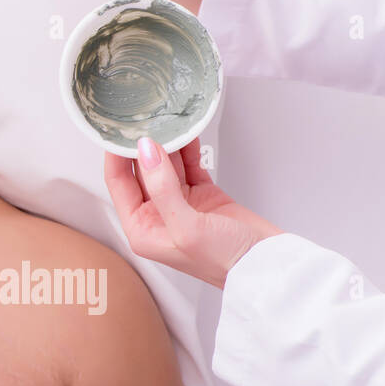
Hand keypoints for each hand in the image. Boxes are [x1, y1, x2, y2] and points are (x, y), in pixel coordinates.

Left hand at [104, 136, 284, 288]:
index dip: (116, 156)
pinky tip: (186, 134)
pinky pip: (189, 166)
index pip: (118, 184)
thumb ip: (162, 187)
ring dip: (166, 145)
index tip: (118, 131)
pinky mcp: (203, 196)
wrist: (268, 266)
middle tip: (142, 120)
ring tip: (163, 121)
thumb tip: (146, 151)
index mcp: (142, 229)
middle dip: (141, 147)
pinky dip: (188, 150)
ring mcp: (180, 204)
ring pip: (165, 166)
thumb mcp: (187, 227)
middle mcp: (157, 216)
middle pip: (140, 172)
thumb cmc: (226, 261)